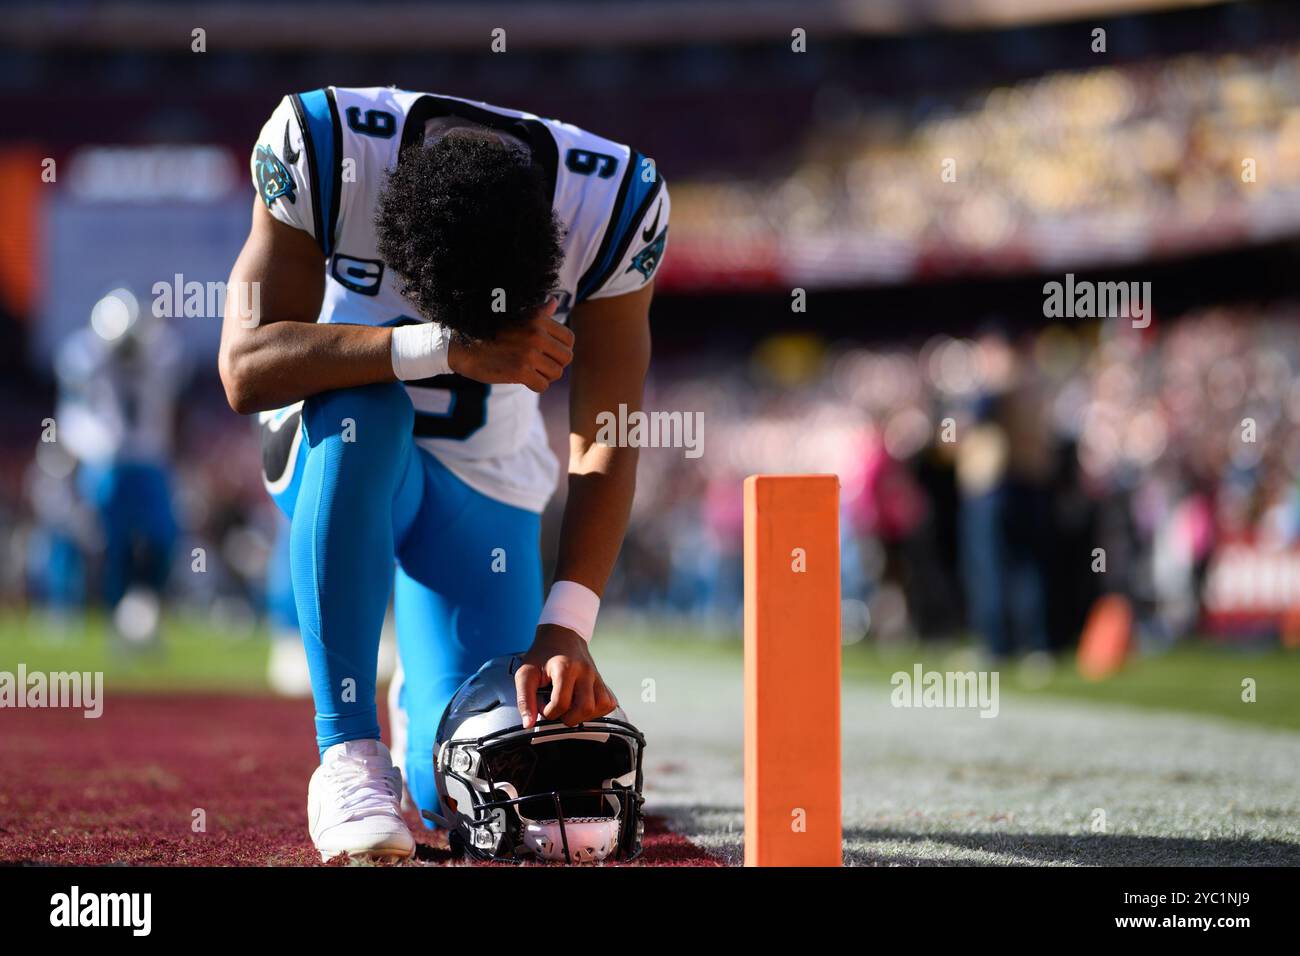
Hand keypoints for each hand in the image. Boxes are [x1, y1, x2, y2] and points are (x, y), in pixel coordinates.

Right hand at [448, 298, 573, 392]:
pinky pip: (542, 386)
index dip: (561, 349)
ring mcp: (529, 353)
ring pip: (556, 373)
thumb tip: (553, 302)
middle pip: (566, 358)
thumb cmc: (488, 331)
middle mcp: (536, 334)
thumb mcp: (514, 315)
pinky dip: (535, 386)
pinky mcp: (519, 371)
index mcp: (537, 319)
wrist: (459, 345)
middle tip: (540, 366)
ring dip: (545, 376)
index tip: (548, 353)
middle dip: (556, 364)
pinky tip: (524, 379)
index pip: (569, 339)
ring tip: (531, 372)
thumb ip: (538, 313)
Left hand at [515, 624, 617, 728]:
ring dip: (585, 715)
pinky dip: (597, 710)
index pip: (561, 704)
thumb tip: (528, 724)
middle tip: (558, 710)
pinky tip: (583, 705)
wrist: (562, 635)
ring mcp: (596, 676)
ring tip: (571, 709)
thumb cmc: (542, 655)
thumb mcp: (525, 673)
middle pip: (586, 708)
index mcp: (565, 668)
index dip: (548, 712)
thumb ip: (524, 699)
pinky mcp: (602, 680)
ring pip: (601, 706)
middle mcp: (585, 672)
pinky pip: (609, 702)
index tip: (542, 706)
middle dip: (569, 717)